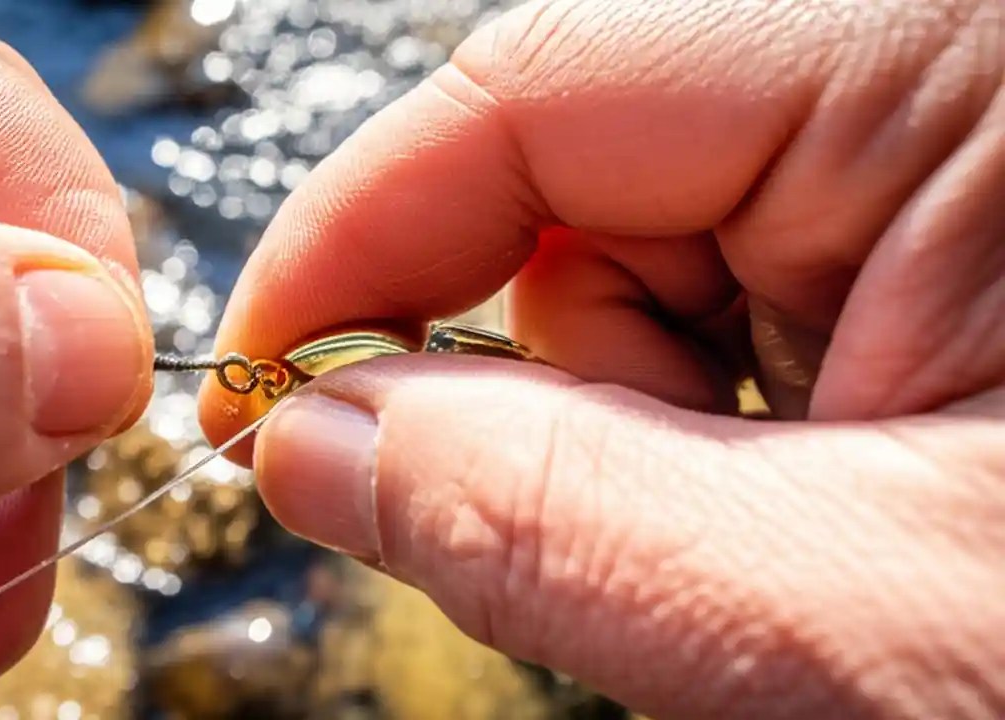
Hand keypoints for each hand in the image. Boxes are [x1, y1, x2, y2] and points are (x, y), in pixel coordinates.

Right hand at [202, 1, 1004, 717]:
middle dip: (543, 383)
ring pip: (638, 271)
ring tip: (779, 549)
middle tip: (625, 544)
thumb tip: (305, 442)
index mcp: (940, 59)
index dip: (356, 243)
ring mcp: (929, 159)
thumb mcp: (846, 609)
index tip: (252, 388)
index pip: (543, 86)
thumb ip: (548, 516)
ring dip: (639, 430)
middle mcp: (931, 77)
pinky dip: (704, 439)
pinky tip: (802, 515)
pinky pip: (716, 316)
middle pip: (582, 189)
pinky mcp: (923, 246)